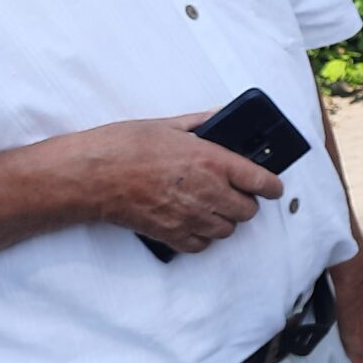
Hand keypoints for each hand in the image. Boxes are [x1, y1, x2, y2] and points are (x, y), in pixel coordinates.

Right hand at [77, 113, 283, 254]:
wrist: (90, 175)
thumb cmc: (124, 146)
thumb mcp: (168, 125)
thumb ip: (202, 123)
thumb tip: (221, 117)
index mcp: (212, 160)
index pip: (261, 181)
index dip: (272, 186)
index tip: (273, 186)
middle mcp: (207, 191)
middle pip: (248, 211)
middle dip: (245, 202)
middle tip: (234, 192)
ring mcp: (189, 216)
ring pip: (228, 230)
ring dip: (225, 220)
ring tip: (211, 206)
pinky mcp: (171, 234)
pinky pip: (201, 245)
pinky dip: (202, 236)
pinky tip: (192, 221)